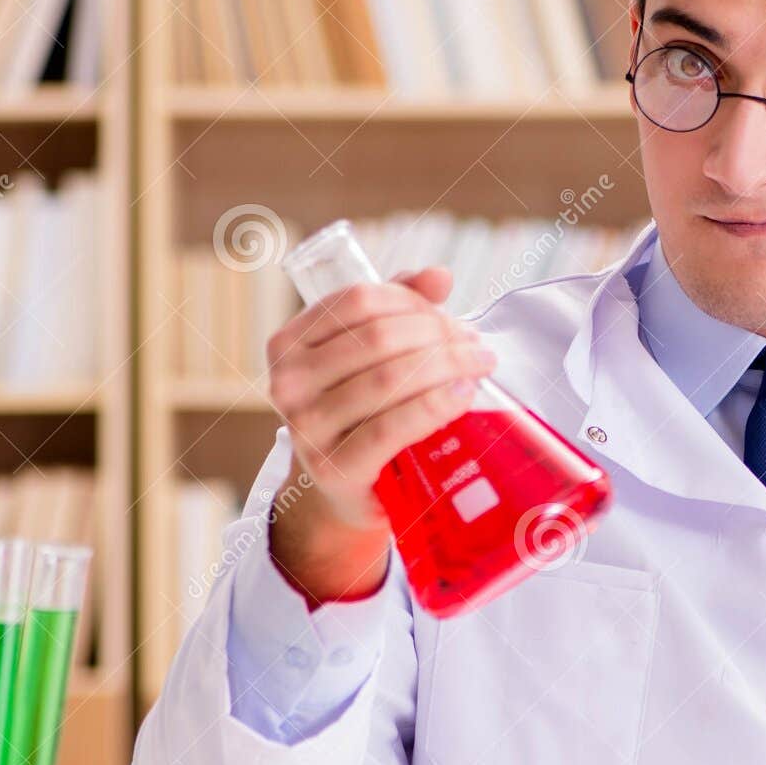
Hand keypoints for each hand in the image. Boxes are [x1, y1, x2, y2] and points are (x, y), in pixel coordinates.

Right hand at [263, 268, 496, 598]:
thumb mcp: (369, 358)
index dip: (412, 301)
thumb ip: (399, 308)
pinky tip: (464, 396)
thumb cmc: (362, 413)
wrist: (346, 489)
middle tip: (475, 344)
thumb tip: (439, 275)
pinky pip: (393, 425)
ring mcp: (307, 427)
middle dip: (438, 334)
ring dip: (447, 365)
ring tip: (478, 365)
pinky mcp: (336, 467)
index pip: (359, 301)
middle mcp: (287, 382)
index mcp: (289, 344)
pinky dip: (436, 405)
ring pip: (390, 378)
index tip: (450, 316)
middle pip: (378, 337)